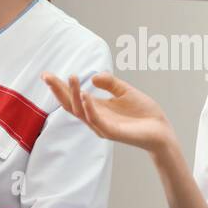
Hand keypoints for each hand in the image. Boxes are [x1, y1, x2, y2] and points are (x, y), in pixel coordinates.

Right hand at [41, 71, 174, 152]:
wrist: (161, 130)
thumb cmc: (143, 113)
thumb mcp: (125, 91)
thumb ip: (110, 83)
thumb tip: (93, 77)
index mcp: (96, 108)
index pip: (72, 97)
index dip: (59, 87)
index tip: (46, 75)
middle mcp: (95, 118)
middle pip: (70, 105)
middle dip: (58, 91)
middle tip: (47, 76)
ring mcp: (102, 126)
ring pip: (80, 112)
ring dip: (74, 95)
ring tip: (72, 78)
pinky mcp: (112, 132)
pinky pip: (96, 120)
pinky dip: (89, 108)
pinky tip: (85, 95)